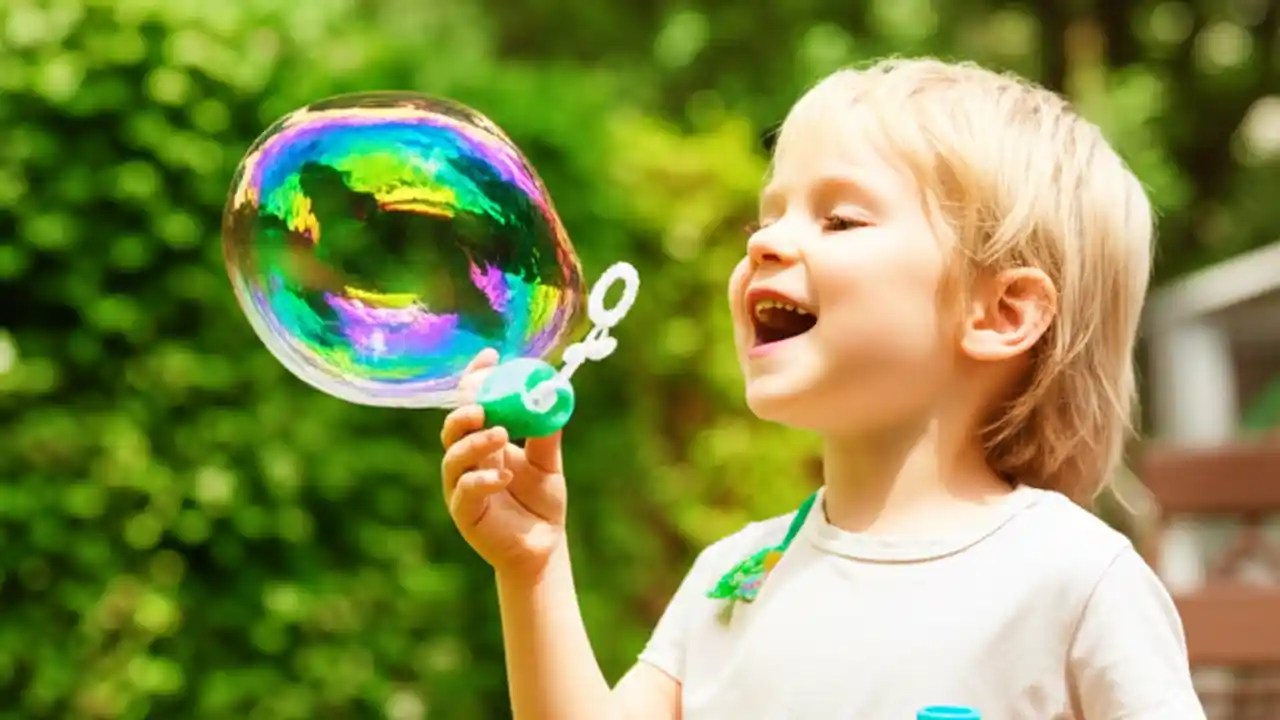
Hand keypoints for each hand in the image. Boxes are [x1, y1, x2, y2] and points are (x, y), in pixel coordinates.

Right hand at [440, 349, 567, 579]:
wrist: (542, 547)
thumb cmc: (541, 503)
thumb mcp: (549, 463)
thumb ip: (547, 434)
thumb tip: (552, 396)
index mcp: (487, 440)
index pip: (473, 402)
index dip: (476, 378)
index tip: (490, 357)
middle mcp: (470, 459)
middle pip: (453, 426)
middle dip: (464, 411)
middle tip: (483, 405)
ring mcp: (462, 485)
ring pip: (453, 456)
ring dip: (473, 442)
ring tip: (500, 434)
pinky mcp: (463, 511)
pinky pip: (464, 490)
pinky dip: (482, 479)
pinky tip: (504, 475)